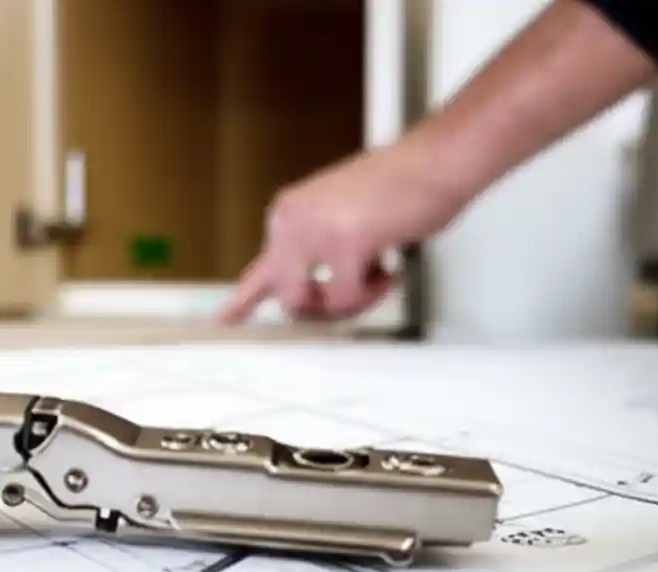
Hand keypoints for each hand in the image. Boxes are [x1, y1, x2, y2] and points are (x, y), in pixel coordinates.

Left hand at [217, 143, 468, 323]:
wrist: (436, 161)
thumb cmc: (401, 189)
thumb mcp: (341, 220)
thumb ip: (315, 256)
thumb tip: (301, 297)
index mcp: (288, 214)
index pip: (258, 271)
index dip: (239, 303)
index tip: (221, 323)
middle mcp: (291, 220)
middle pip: (288, 298)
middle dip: (324, 307)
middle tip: (356, 291)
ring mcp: (312, 231)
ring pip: (312, 303)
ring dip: (350, 301)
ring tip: (376, 272)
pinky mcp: (342, 243)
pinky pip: (346, 298)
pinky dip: (373, 291)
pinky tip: (389, 263)